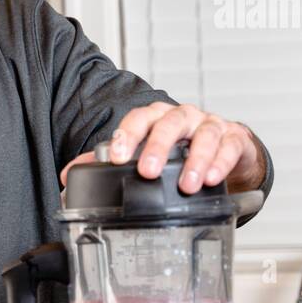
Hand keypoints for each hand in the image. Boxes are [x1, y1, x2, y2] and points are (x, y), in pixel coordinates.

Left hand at [59, 102, 265, 193]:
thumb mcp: (146, 151)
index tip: (116, 157)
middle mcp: (183, 117)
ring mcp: (210, 126)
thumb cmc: (180, 148)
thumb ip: (109, 161)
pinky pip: (229, 147)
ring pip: (204, 135)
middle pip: (169, 123)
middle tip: (148, 172)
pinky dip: (221, 163)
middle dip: (157, 147)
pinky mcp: (234, 139)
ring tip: (187, 185)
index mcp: (157, 117)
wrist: (223, 148)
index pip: (139, 118)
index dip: (127, 134)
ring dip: (196, 161)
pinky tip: (213, 179)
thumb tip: (67, 175)